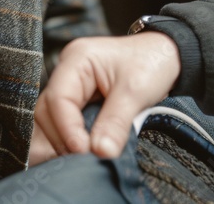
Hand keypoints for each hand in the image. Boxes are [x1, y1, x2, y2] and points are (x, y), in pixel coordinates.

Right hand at [32, 32, 180, 162]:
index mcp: (77, 59)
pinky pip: (64, 122)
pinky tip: (81, 152)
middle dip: (63, 137)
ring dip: (64, 141)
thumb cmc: (151, 62)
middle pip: (47, 110)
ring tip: (84, 158)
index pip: (58, 98)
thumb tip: (100, 153)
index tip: (83, 150)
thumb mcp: (136, 92)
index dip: (67, 128)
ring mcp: (71, 86)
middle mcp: (67, 72)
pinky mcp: (78, 100)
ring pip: (51, 119)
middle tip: (85, 158)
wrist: (166, 55)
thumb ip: (115, 123)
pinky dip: (70, 139)